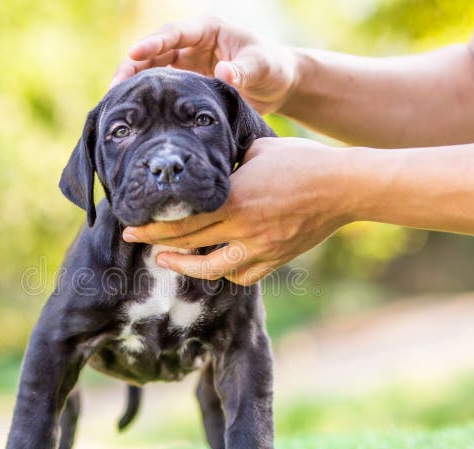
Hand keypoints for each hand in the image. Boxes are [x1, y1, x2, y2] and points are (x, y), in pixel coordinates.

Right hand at [110, 17, 299, 114]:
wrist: (278, 85)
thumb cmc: (272, 68)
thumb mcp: (261, 67)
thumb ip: (242, 71)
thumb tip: (223, 74)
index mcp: (207, 29)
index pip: (173, 34)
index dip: (151, 43)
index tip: (133, 54)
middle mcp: (191, 42)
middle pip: (153, 50)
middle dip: (132, 66)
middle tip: (115, 87)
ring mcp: (186, 61)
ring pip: (151, 68)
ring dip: (133, 83)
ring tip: (114, 102)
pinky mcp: (185, 80)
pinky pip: (160, 85)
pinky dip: (146, 96)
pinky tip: (133, 112)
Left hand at [122, 138, 356, 284]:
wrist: (343, 186)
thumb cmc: (301, 160)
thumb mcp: (257, 148)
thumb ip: (228, 161)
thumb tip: (205, 161)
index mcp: (234, 199)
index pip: (182, 220)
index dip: (151, 227)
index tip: (130, 227)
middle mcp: (243, 228)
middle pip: (188, 244)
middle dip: (156, 244)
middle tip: (134, 242)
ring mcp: (260, 248)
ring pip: (212, 269)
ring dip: (185, 266)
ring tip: (168, 260)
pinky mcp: (276, 258)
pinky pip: (242, 275)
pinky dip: (224, 272)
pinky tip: (213, 264)